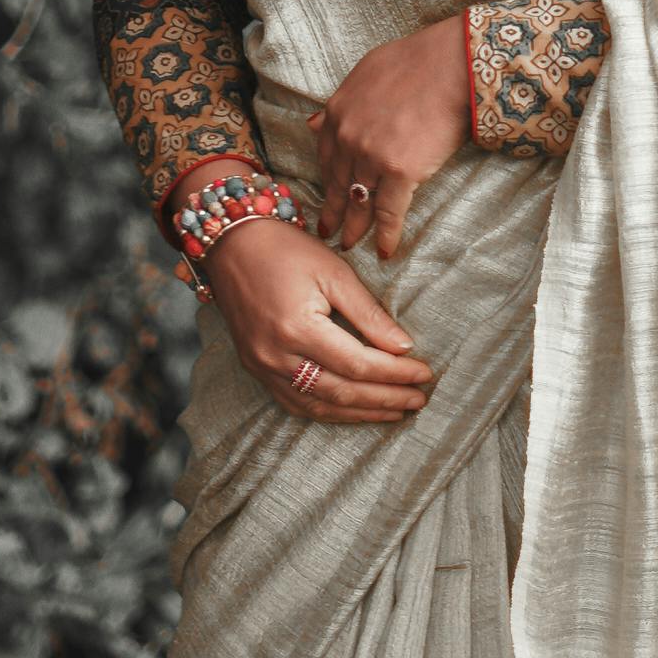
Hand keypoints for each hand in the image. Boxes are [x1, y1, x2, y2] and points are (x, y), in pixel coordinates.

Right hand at [203, 206, 434, 425]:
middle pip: (342, 392)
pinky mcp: (256, 369)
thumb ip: (368, 314)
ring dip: (361, 413)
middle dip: (385, 398)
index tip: (425, 374)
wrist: (231, 244)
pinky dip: (330, 412)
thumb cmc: (286, 250)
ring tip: (397, 411)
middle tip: (419, 400)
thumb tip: (404, 347)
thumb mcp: (334, 272)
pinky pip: (297, 404)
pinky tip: (356, 411)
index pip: (359, 364)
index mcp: (298, 328)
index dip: (395, 373)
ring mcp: (262, 367)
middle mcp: (276, 356)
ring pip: (320, 406)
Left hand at [310, 12, 472, 263]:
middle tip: (329, 232)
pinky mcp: (400, 172)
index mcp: (338, 113)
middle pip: (339, 184)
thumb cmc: (416, 62)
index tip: (328, 196)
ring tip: (350, 245)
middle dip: (334, 212)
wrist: (451, 65)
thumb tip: (312, 123)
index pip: (326, 157)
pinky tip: (385, 251)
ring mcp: (372, 156)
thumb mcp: (366, 72)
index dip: (328, 181)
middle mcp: (348, 138)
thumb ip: (339, 102)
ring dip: (355, 228)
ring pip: (360, 201)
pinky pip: (390, 212)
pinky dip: (387, 235)